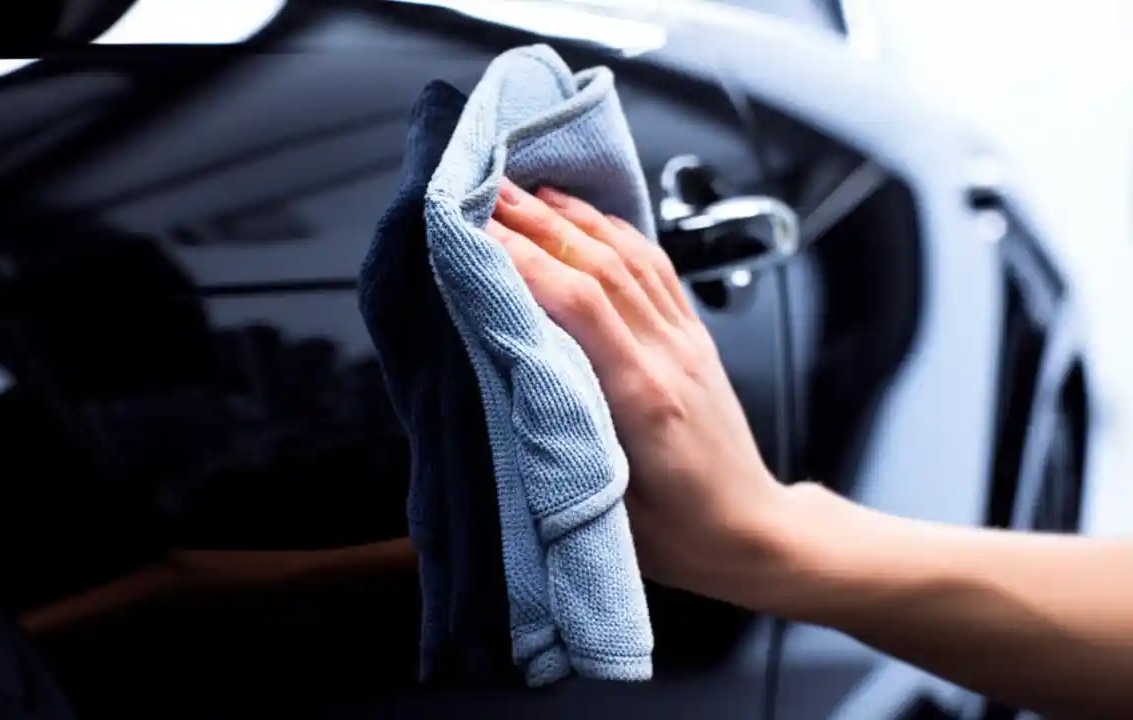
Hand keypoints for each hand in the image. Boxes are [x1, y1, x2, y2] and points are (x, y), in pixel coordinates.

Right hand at [488, 180, 785, 603]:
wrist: (750, 533)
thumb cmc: (679, 534)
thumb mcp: (604, 503)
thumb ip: (558, 436)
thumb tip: (504, 378)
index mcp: (644, 398)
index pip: (580, 302)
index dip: (525, 260)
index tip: (477, 232)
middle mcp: (669, 356)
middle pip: (599, 263)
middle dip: (537, 220)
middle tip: (486, 189)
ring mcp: (686, 342)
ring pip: (628, 255)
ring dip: (572, 216)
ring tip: (525, 190)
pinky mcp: (694, 339)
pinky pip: (656, 268)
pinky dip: (616, 231)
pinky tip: (588, 216)